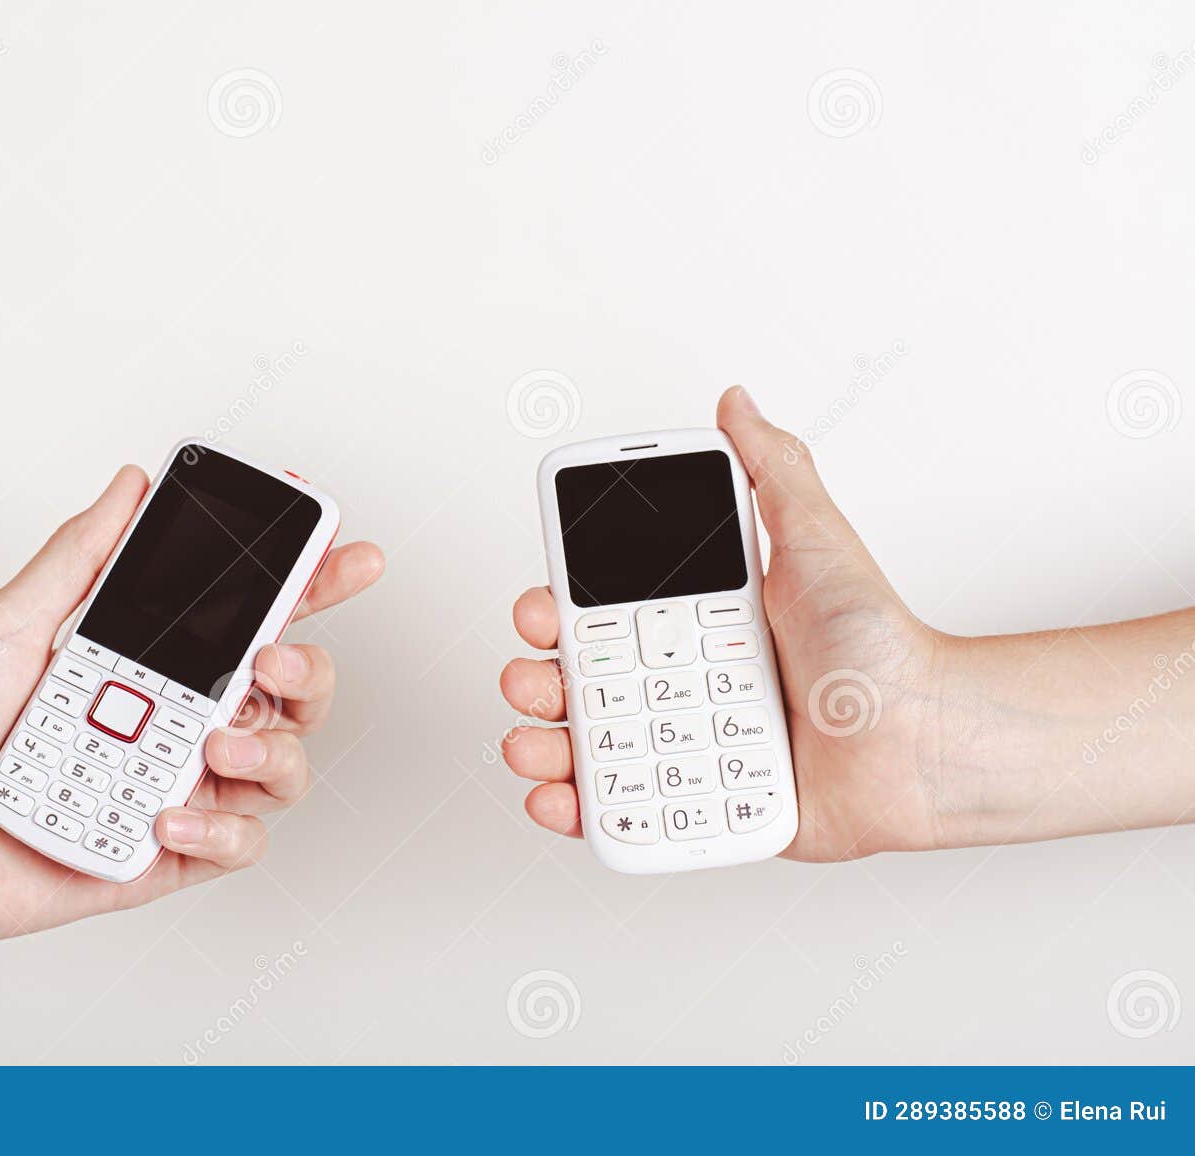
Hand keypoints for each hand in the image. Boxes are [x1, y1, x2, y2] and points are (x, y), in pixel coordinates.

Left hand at [0, 466, 384, 961]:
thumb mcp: (6, 623)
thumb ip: (81, 556)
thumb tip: (129, 484)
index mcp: (145, 660)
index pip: (250, 612)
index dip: (311, 582)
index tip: (344, 549)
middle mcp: (173, 721)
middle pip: (293, 689)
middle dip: (308, 666)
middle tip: (269, 657)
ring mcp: (176, 786)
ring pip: (284, 765)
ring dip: (270, 750)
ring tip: (211, 743)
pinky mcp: (168, 856)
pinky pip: (239, 843)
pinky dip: (219, 827)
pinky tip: (166, 812)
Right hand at [499, 387, 949, 860]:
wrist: (925, 738)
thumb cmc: (880, 645)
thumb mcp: (816, 538)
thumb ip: (770, 469)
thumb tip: (737, 404)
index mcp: (697, 625)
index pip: (600, 614)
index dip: (557, 610)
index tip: (540, 606)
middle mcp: (684, 687)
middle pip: (578, 684)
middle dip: (534, 679)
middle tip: (532, 676)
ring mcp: (690, 750)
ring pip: (588, 750)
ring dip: (540, 745)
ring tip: (533, 742)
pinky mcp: (706, 810)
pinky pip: (629, 815)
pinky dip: (580, 811)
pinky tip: (560, 797)